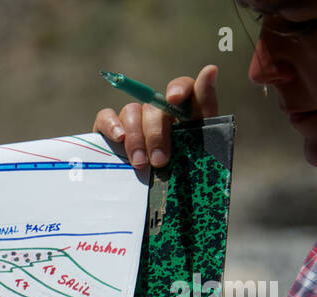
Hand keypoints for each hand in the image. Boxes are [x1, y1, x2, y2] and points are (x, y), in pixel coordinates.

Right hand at [93, 64, 218, 170]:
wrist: (154, 207)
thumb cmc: (181, 179)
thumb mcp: (201, 150)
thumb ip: (206, 112)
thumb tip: (210, 69)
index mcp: (184, 116)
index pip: (183, 87)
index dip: (179, 88)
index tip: (174, 100)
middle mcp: (158, 114)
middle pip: (155, 106)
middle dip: (157, 133)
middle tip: (159, 161)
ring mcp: (133, 122)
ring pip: (132, 111)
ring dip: (136, 137)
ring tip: (140, 164)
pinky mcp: (110, 132)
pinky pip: (106, 116)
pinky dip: (112, 125)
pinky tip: (119, 139)